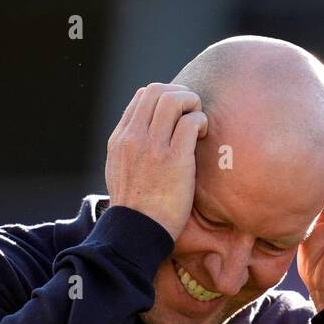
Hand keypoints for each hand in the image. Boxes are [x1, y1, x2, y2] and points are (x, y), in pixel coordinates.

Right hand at [105, 83, 208, 241]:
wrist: (137, 232)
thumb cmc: (136, 208)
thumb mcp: (119, 172)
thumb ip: (130, 149)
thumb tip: (145, 133)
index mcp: (120, 139)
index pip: (142, 97)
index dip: (164, 97)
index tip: (177, 113)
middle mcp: (134, 137)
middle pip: (157, 90)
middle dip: (180, 94)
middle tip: (192, 111)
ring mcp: (153, 147)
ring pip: (174, 100)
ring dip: (192, 104)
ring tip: (199, 123)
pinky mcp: (175, 159)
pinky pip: (191, 122)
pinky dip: (201, 121)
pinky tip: (204, 135)